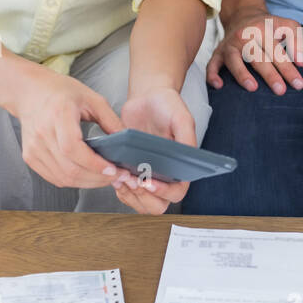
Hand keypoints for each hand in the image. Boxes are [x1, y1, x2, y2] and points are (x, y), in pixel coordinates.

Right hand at [14, 69, 130, 190]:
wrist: (31, 92)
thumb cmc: (61, 92)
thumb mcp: (92, 98)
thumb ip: (111, 120)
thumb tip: (127, 142)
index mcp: (58, 114)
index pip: (72, 148)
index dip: (94, 164)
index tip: (113, 169)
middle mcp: (42, 133)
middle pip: (69, 168)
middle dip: (97, 178)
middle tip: (118, 177)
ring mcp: (33, 148)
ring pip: (63, 178)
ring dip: (88, 183)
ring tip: (106, 178)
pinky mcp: (30, 157)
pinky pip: (54, 178)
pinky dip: (74, 181)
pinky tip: (88, 176)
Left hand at [110, 87, 196, 214]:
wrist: (147, 98)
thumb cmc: (168, 106)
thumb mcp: (182, 118)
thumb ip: (187, 137)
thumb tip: (188, 157)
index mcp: (181, 168)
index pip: (177, 192)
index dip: (163, 193)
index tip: (148, 182)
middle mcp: (165, 177)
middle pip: (158, 205)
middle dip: (143, 197)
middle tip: (133, 180)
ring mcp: (147, 177)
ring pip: (140, 203)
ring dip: (130, 196)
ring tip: (122, 176)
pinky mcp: (131, 173)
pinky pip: (127, 194)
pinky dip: (120, 190)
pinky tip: (115, 175)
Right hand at [207, 5, 302, 94]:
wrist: (243, 16)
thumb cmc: (268, 26)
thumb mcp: (287, 25)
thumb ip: (298, 40)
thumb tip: (301, 62)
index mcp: (263, 30)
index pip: (277, 52)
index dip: (288, 68)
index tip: (298, 84)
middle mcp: (244, 37)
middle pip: (257, 57)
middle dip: (269, 74)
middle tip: (280, 90)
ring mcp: (230, 45)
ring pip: (234, 60)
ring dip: (242, 74)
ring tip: (252, 88)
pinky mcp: (218, 53)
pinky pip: (212, 64)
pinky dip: (212, 74)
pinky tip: (218, 86)